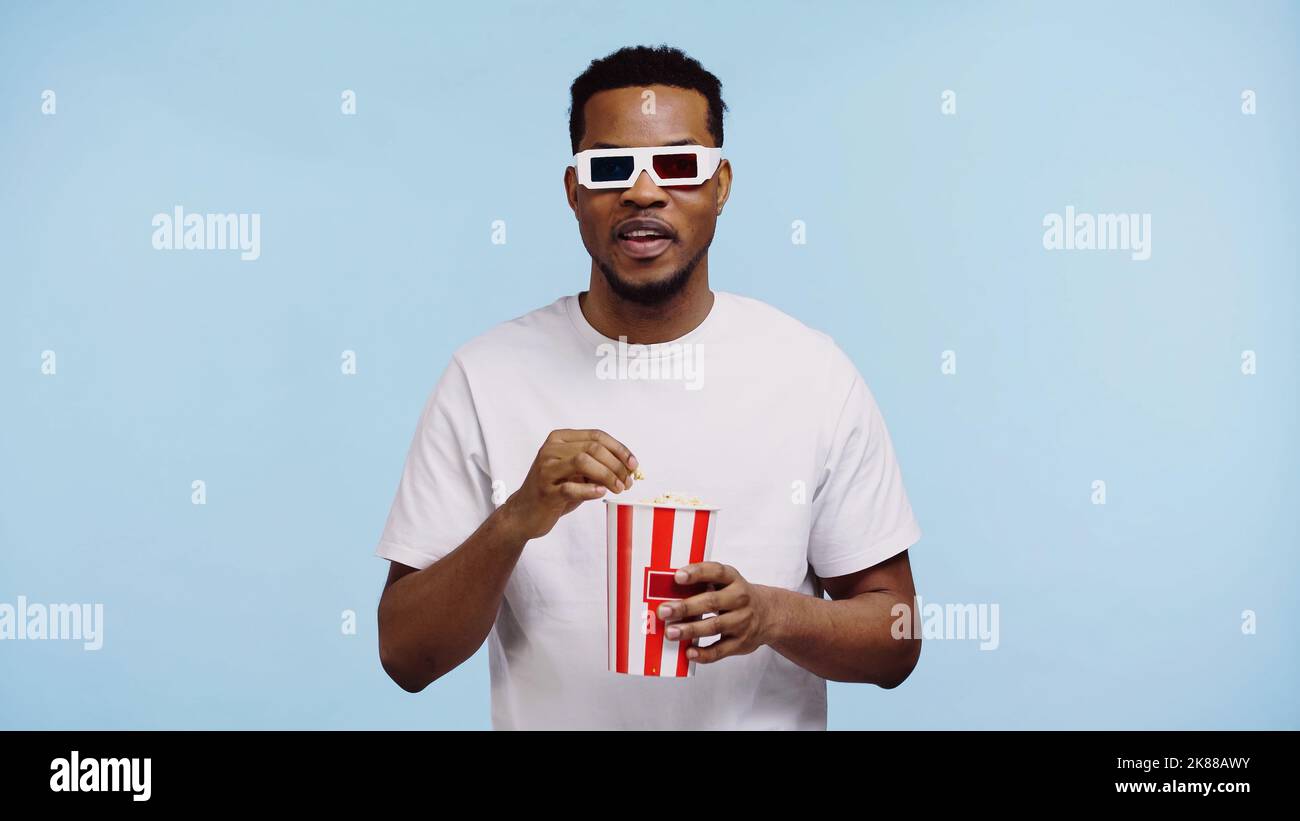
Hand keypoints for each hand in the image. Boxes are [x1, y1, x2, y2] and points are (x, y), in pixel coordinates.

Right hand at [501, 429, 637, 540]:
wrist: (524, 512)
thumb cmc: (555, 490)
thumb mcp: (577, 473)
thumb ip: (597, 465)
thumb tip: (628, 468)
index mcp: (559, 438)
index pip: (596, 436)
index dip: (619, 449)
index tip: (633, 464)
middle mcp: (550, 449)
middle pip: (592, 448)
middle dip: (616, 465)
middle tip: (627, 482)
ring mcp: (545, 469)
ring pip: (583, 462)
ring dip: (607, 475)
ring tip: (618, 488)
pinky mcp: (544, 491)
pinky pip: (571, 487)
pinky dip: (590, 490)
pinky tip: (601, 493)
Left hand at [656, 563, 778, 663]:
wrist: (770, 615)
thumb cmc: (735, 596)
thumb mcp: (726, 583)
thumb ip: (703, 583)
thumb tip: (666, 589)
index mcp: (733, 579)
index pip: (716, 572)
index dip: (697, 572)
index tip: (677, 576)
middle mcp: (740, 599)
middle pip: (712, 602)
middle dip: (685, 607)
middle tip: (664, 611)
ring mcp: (741, 622)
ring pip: (714, 626)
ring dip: (690, 630)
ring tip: (671, 632)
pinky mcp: (740, 643)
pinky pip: (720, 650)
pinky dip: (704, 653)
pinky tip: (689, 652)